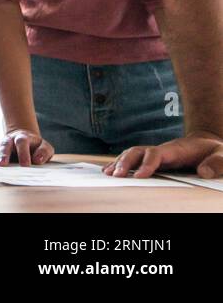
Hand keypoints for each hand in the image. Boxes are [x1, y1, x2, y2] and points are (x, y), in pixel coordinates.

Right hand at [0, 128, 52, 165]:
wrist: (24, 138)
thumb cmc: (35, 146)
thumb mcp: (45, 147)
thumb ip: (44, 152)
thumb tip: (37, 160)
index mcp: (23, 138)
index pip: (22, 142)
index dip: (23, 153)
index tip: (25, 165)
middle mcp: (10, 139)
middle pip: (5, 144)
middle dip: (4, 154)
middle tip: (3, 164)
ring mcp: (1, 143)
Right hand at [104, 132, 222, 178]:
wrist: (208, 144)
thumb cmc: (215, 151)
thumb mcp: (222, 155)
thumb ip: (216, 163)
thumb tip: (203, 173)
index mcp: (175, 150)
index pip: (155, 153)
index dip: (146, 164)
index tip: (139, 176)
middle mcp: (161, 151)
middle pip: (137, 152)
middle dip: (125, 162)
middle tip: (116, 176)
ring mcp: (156, 155)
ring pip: (132, 155)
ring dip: (119, 163)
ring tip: (109, 174)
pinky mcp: (154, 161)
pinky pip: (134, 160)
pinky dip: (120, 164)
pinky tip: (110, 171)